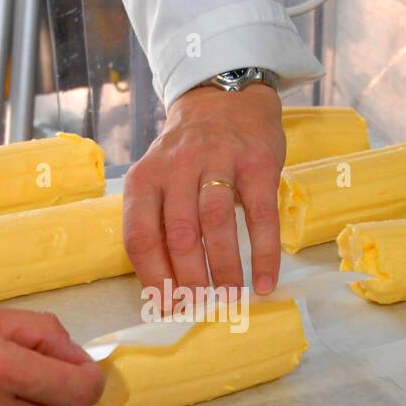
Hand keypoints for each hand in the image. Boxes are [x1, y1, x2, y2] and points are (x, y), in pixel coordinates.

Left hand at [123, 83, 284, 297]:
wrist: (224, 98)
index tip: (167, 306)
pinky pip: (260, 215)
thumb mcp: (159, 179)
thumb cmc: (188, 155)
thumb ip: (158, 222)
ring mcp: (218, 162)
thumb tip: (168, 288)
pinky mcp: (257, 163)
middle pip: (179, 234)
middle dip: (189, 280)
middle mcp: (177, 168)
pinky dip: (263, 253)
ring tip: (230, 298)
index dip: (153, 277)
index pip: (140, 236)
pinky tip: (266, 280)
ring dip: (224, 269)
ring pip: (216, 224)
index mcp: (145, 179)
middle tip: (201, 307)